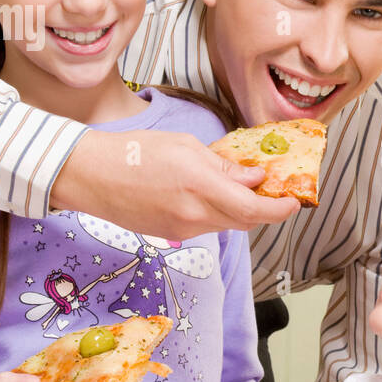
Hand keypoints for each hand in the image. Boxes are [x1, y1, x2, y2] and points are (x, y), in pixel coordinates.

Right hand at [51, 129, 301, 237]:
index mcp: (201, 187)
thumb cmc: (135, 151)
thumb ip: (222, 166)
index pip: (255, 208)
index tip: (292, 201)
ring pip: (226, 225)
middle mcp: (195, 215)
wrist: (89, 176)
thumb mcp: (185, 146)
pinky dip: (217, 213)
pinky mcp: (170, 235)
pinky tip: (208, 195)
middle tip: (271, 190)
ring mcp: (182, 229)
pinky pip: (206, 226)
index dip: (280, 208)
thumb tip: (252, 179)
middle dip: (264, 209)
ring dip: (240, 210)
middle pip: (246, 221)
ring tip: (237, 187)